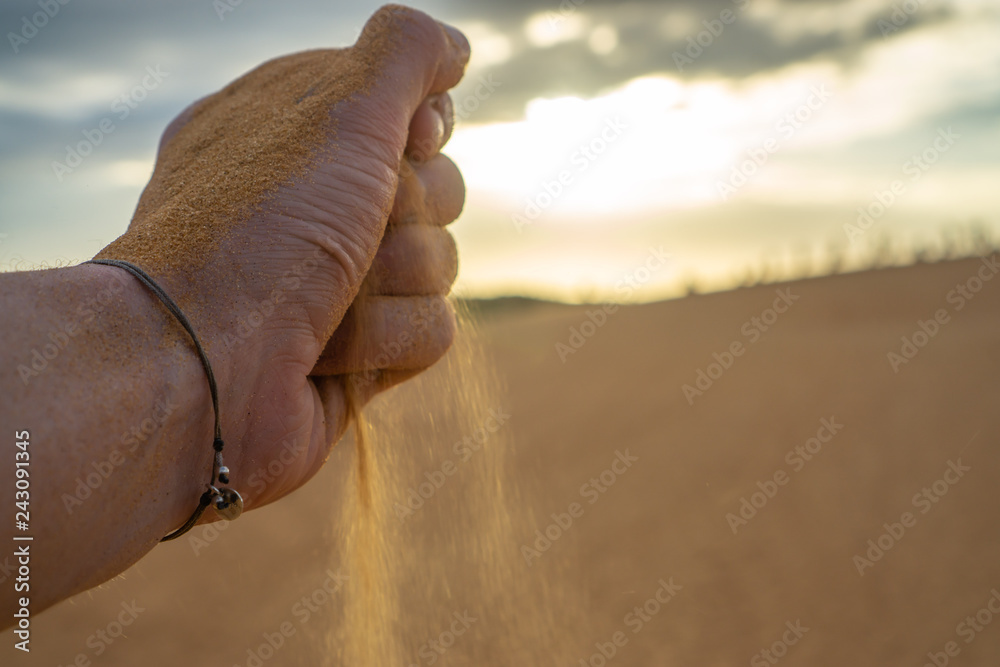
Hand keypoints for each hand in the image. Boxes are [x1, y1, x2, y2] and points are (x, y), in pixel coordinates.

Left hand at [95, 5, 469, 519]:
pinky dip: (386, 340)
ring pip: (440, 263)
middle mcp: (314, 204)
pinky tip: (329, 352)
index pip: (409, 111)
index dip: (420, 128)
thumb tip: (455, 48)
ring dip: (394, 278)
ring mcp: (337, 282)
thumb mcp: (339, 107)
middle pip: (438, 188)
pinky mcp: (360, 353)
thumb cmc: (259, 228)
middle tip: (351, 227)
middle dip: (410, 209)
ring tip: (327, 298)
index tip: (404, 140)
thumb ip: (406, 53)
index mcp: (293, 132)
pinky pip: (431, 330)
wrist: (198, 367)